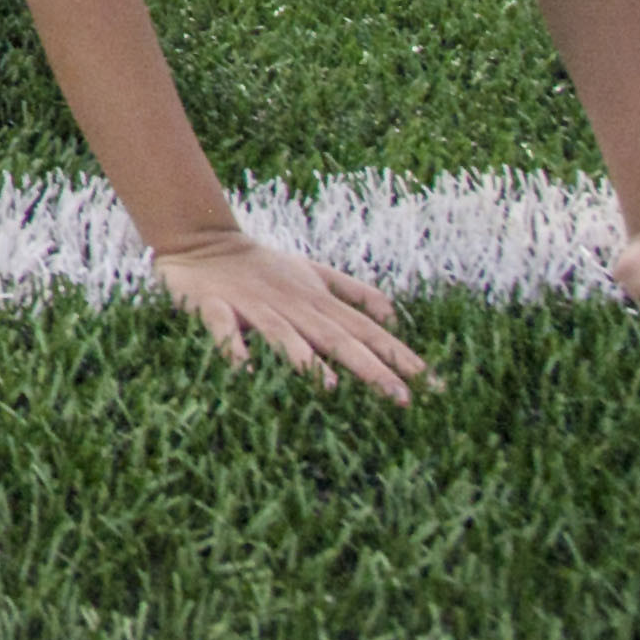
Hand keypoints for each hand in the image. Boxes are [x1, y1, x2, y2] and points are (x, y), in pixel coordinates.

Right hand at [150, 230, 427, 398]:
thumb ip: (355, 293)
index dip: (402, 358)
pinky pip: (222, 327)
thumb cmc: (262, 265)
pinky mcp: (215, 305)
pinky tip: (242, 369)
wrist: (201, 240)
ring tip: (330, 385)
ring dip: (304, 358)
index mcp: (317, 302)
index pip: (368, 333)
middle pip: (336, 339)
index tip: (437, 388)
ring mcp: (253, 307)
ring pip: (283, 333)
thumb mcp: (314, 274)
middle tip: (402, 398)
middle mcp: (293, 307)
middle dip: (370, 368)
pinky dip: (231, 345)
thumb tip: (395, 317)